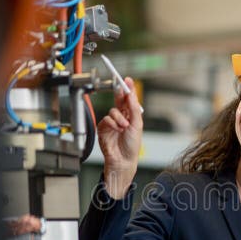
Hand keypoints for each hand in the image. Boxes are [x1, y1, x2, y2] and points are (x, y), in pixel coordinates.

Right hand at [97, 77, 142, 198]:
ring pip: (113, 110)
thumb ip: (133, 108)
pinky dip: (112, 123)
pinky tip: (116, 130)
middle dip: (120, 93)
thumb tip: (131, 94)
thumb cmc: (132, 146)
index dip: (128, 89)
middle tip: (120, 86)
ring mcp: (112, 122)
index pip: (129, 99)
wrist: (122, 159)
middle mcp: (122, 117)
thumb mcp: (137, 125)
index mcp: (131, 115)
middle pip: (119, 100)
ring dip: (119, 118)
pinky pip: (106, 119)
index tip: (127, 80)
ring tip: (124, 127)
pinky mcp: (103, 128)